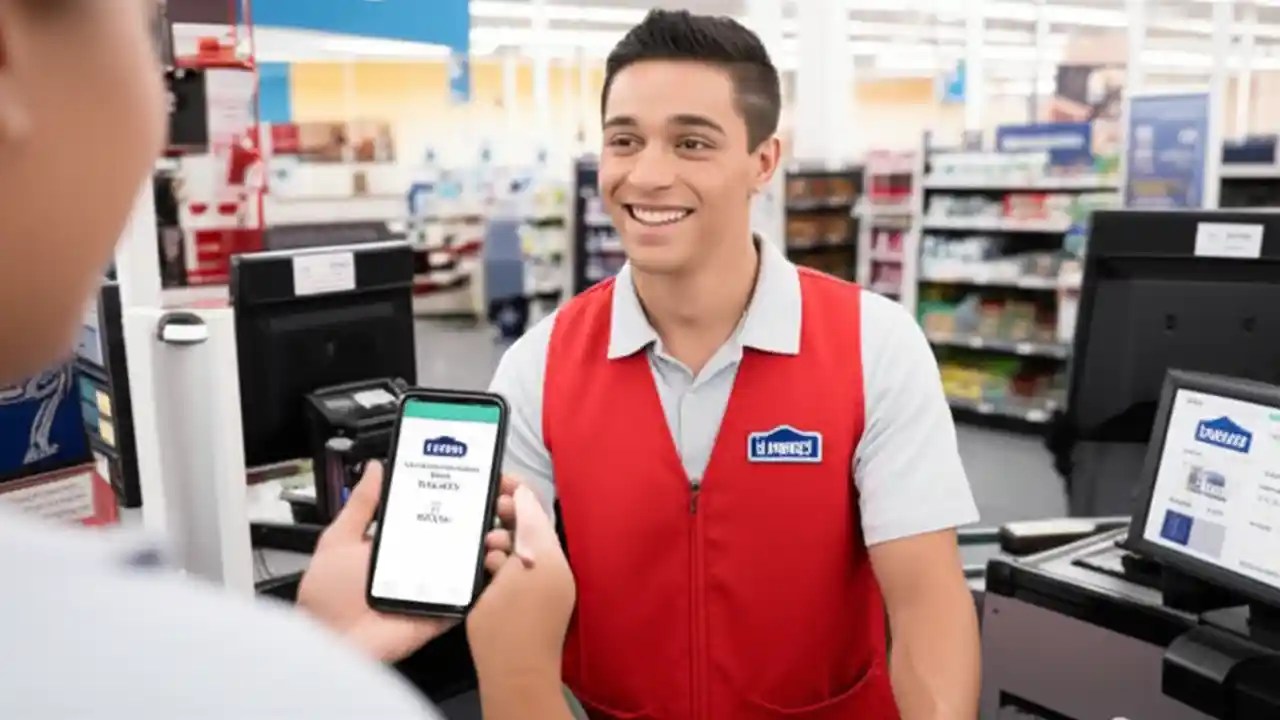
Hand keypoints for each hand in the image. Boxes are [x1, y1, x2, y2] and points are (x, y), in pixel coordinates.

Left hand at [297, 461, 519, 662]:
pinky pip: (473, 595)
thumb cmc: (328, 598)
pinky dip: (490, 578)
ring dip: (494, 543)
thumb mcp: (339, 540)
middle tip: (502, 500)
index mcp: (399, 542)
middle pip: (464, 534)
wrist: (331, 644)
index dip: (460, 496)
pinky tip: (496, 559)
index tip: (481, 478)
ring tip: (498, 530)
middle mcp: (421, 562)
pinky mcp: (444, 611)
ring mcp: (436, 586)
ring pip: (476, 561)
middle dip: (487, 515)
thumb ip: (361, 505)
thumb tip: (376, 468)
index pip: (437, 513)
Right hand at [467, 483, 576, 683]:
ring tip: (483, 543)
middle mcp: (552, 568)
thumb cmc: (509, 624)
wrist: (515, 676)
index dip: (518, 491)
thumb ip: (523, 527)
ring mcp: (543, 587)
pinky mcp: (530, 603)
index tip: (497, 478)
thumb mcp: (513, 566)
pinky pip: (516, 571)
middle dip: (506, 516)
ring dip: (500, 541)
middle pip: (529, 529)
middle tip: (485, 507)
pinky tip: (484, 566)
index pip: (537, 512)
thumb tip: (523, 495)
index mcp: (551, 557)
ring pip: (519, 550)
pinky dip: (500, 564)